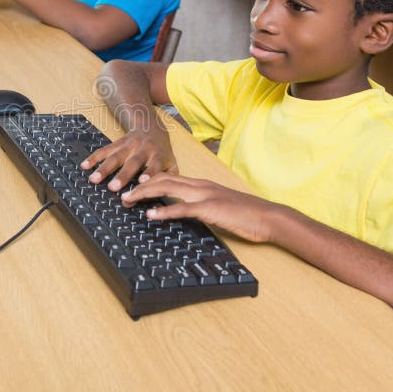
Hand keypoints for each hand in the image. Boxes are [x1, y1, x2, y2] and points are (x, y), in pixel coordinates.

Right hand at [81, 129, 176, 191]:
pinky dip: (94, 158)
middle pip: (132, 163)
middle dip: (122, 175)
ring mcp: (129, 145)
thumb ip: (168, 179)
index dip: (149, 173)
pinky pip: (104, 150)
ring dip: (104, 168)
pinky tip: (84, 166)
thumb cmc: (162, 153)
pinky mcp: (118, 143)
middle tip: (113, 188)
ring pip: (115, 157)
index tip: (142, 182)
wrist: (151, 127)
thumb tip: (163, 198)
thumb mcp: (171, 163)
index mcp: (158, 155)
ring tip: (93, 180)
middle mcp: (143, 149)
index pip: (154, 166)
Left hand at [121, 172, 278, 242]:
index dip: (149, 180)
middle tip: (124, 193)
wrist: (268, 217)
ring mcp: (205, 195)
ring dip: (145, 194)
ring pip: (168, 189)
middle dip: (141, 184)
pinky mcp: (210, 209)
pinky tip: (150, 215)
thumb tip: (185, 211)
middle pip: (163, 178)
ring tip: (128, 200)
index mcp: (201, 184)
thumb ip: (201, 205)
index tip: (134, 186)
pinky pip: (182, 209)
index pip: (169, 176)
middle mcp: (200, 185)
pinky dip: (163, 212)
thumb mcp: (218, 206)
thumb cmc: (246, 214)